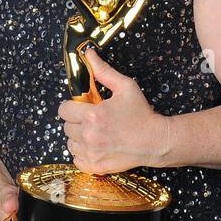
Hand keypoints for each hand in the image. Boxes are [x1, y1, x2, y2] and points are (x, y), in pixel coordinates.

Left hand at [56, 46, 168, 174]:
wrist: (155, 140)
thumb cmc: (141, 113)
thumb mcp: (125, 87)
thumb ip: (103, 71)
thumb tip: (87, 54)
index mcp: (93, 115)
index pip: (64, 110)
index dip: (72, 106)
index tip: (83, 107)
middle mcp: (89, 136)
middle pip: (66, 126)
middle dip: (76, 121)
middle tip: (93, 119)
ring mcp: (91, 153)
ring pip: (70, 143)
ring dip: (78, 137)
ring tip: (95, 133)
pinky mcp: (94, 166)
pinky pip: (76, 159)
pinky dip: (83, 153)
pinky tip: (96, 146)